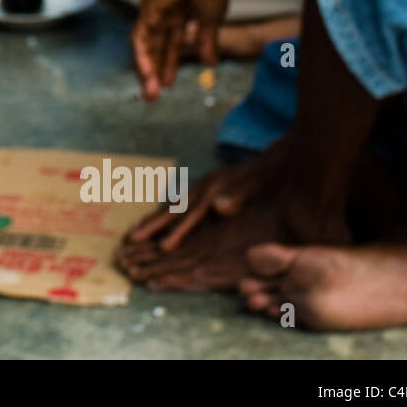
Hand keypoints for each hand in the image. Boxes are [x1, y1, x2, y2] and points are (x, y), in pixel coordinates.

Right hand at [125, 138, 289, 251]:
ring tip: (135, 231)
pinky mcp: (205, 188)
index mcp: (213, 191)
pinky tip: (158, 221)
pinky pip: (179, 203)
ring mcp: (202, 187)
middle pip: (172, 209)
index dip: (176, 233)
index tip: (163, 248)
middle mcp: (202, 188)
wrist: (275, 158)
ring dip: (154, 219)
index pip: (191, 216)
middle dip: (152, 225)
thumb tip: (217, 207)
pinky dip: (165, 213)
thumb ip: (236, 197)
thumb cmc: (267, 176)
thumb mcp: (256, 186)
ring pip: (172, 205)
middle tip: (131, 239)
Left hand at [131, 0, 230, 100]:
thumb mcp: (211, 18)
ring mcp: (153, 12)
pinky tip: (145, 72)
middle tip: (152, 97)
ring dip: (146, 69)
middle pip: (153, 49)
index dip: (168, 65)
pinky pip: (140, 36)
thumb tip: (209, 64)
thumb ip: (206, 40)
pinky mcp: (148, 9)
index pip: (169, 46)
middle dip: (153, 72)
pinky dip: (142, 55)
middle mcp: (162, 15)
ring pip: (144, 46)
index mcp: (178, 16)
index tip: (168, 85)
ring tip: (149, 92)